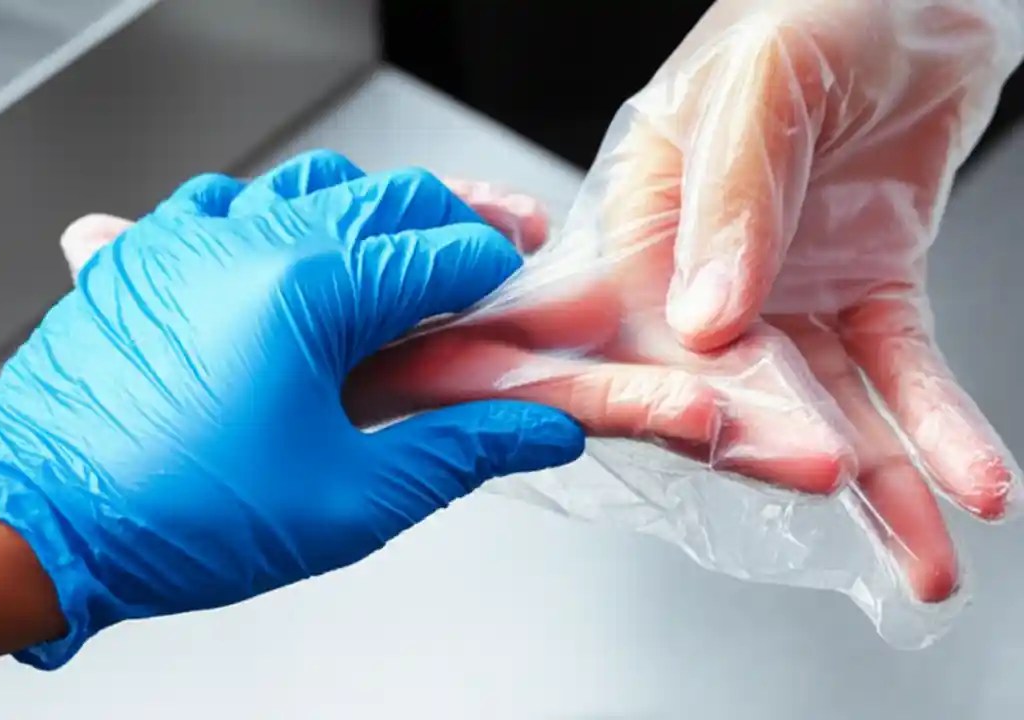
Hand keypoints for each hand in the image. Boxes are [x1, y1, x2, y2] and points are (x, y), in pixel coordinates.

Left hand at [0, 155, 586, 668]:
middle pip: (385, 197)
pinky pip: (220, 204)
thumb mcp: (346, 501)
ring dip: (369, 212)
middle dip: (453, 224)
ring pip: (307, 186)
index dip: (502, 272)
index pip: (441, 253)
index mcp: (307, 285)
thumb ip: (455, 452)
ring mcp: (185, 238)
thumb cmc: (171, 516)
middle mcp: (246, 237)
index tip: (528, 296)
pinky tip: (282, 255)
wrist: (32, 522)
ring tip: (400, 254)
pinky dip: (271, 217)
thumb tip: (535, 431)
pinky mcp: (141, 256)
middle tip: (494, 256)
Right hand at [608, 0, 1021, 522]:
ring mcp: (787, 291)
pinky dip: (940, 429)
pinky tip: (972, 479)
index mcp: (645, 220)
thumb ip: (731, 198)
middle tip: (832, 483)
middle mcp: (707, 272)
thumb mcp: (764, 82)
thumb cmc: (815, 0)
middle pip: (731, 385)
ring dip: (879, 485)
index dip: (657, 392)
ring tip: (923, 561)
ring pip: (825, 404)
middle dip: (783, 444)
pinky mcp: (866, 292)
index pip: (634, 330)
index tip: (708, 437)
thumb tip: (708, 320)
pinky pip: (901, 372)